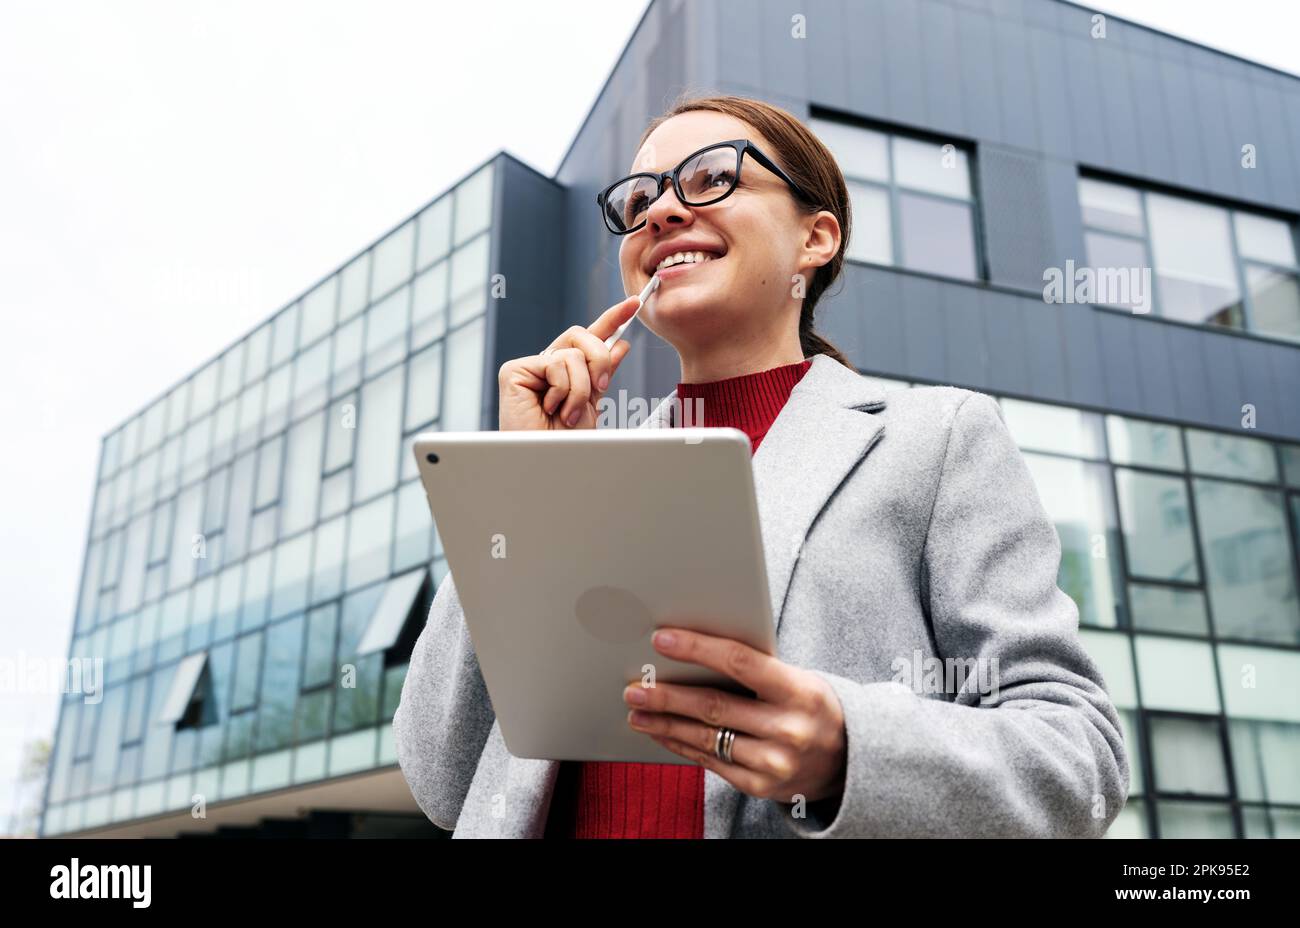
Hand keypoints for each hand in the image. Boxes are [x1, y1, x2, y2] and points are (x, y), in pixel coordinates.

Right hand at [496, 296, 641, 430]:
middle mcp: (548, 364)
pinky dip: (562, 389)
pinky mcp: (515, 370)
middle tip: (601, 387)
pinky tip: (550, 407)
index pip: (591, 338)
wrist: (550, 461)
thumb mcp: (593, 402)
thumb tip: (620, 343)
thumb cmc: (567, 442)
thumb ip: (603, 371)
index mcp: (567, 371)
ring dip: (580, 387)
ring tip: (568, 412)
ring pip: (573, 354)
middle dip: (600, 360)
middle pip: (583, 336)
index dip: (612, 318)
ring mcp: (530, 366)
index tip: (634, 303)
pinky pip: (555, 364)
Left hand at [624, 627, 847, 806]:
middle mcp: (788, 728)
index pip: (740, 663)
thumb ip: (755, 669)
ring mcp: (774, 762)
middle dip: (667, 695)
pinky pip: (711, 762)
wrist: (849, 759)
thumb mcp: (798, 680)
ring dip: (665, 723)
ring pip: (706, 738)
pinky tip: (662, 732)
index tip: (662, 639)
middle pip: (713, 706)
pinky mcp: (760, 785)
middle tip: (635, 686)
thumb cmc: (811, 706)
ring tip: (637, 710)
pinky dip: (681, 745)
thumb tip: (693, 651)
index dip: (697, 649)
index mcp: (799, 691)